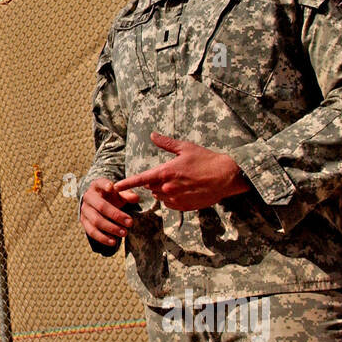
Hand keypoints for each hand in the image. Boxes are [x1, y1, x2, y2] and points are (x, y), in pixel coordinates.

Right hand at [79, 176, 145, 247]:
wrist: (95, 201)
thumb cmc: (110, 196)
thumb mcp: (118, 193)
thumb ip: (127, 195)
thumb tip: (136, 198)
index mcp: (97, 186)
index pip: (100, 183)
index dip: (105, 185)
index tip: (112, 187)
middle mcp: (88, 197)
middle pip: (101, 206)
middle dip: (116, 215)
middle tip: (130, 223)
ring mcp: (84, 210)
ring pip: (96, 220)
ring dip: (111, 228)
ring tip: (124, 233)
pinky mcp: (83, 221)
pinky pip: (91, 231)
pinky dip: (102, 238)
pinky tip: (113, 242)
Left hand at [115, 132, 250, 211]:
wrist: (226, 176)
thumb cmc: (206, 159)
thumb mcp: (185, 147)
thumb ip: (166, 143)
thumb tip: (152, 134)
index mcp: (166, 172)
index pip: (140, 179)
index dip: (126, 183)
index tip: (115, 186)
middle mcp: (168, 187)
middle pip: (150, 187)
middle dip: (155, 181)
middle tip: (169, 173)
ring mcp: (176, 198)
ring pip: (160, 196)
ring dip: (163, 190)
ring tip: (180, 181)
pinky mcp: (184, 206)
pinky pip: (170, 204)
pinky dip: (172, 198)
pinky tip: (184, 190)